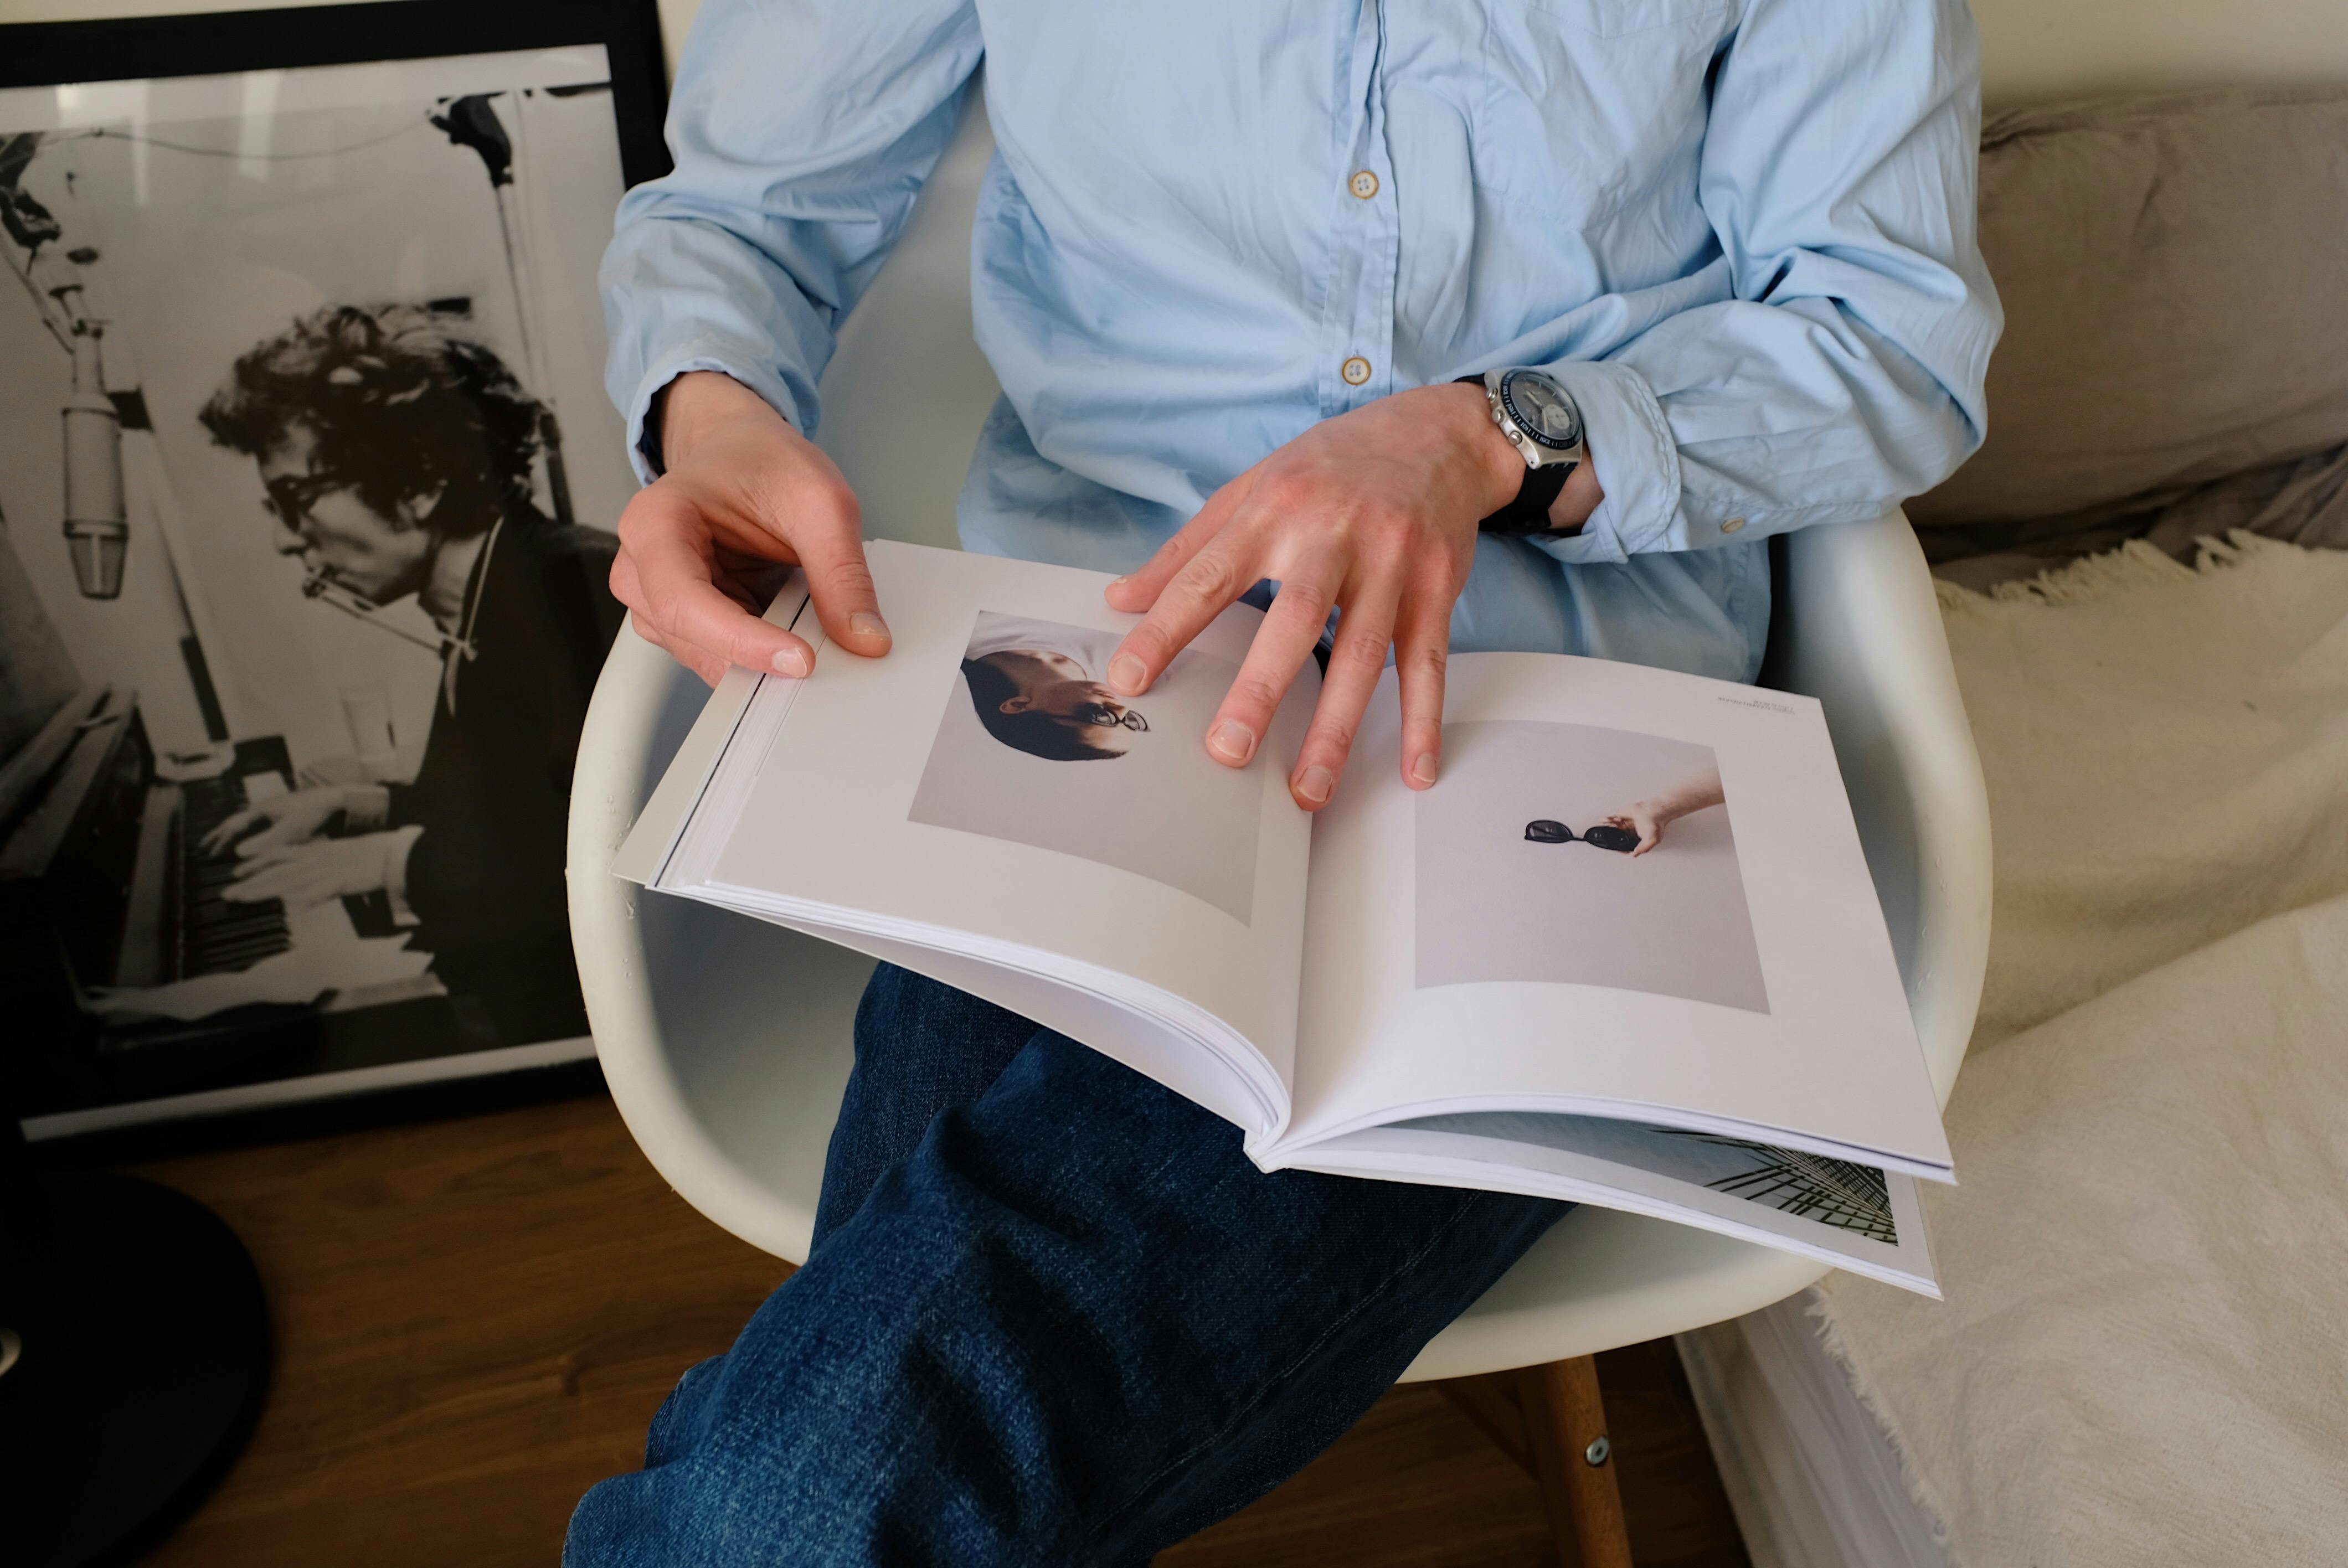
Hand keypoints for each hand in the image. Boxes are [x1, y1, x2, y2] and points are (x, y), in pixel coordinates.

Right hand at [201, 784, 370, 858]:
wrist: (335, 800)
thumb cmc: (313, 814)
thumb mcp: (289, 831)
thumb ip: (264, 842)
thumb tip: (237, 852)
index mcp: (259, 810)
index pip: (233, 827)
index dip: (220, 842)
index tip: (209, 855)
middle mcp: (262, 808)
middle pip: (234, 822)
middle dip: (218, 836)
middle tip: (203, 848)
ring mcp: (271, 810)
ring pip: (245, 824)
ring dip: (231, 834)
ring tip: (220, 845)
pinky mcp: (281, 814)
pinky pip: (256, 825)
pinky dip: (247, 834)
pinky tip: (247, 842)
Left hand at [224, 832, 403, 906]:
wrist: (391, 853)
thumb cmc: (367, 857)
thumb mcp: (337, 857)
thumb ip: (318, 871)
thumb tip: (302, 887)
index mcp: (314, 853)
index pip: (278, 857)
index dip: (255, 864)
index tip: (235, 872)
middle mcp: (315, 861)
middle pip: (276, 872)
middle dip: (250, 883)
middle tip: (227, 893)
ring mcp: (326, 871)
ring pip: (289, 882)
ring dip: (264, 890)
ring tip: (242, 898)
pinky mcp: (341, 882)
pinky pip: (321, 891)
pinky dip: (307, 898)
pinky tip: (292, 906)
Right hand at [610, 370, 892, 685]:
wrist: (743, 452)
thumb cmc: (763, 462)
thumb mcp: (820, 502)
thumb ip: (842, 571)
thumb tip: (864, 638)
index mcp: (655, 523)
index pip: (685, 602)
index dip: (741, 641)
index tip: (800, 659)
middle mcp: (642, 569)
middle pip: (692, 639)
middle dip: (759, 657)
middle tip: (824, 654)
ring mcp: (658, 601)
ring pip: (707, 658)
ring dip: (761, 657)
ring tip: (807, 624)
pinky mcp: (685, 622)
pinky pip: (722, 657)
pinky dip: (761, 654)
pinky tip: (789, 630)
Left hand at [1104, 382, 1567, 810]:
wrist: (1437, 434)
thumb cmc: (1332, 464)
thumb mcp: (1251, 487)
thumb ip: (1187, 550)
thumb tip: (1120, 599)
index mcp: (1273, 511)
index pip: (1208, 576)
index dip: (1166, 628)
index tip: (1131, 678)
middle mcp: (1333, 536)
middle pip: (1293, 620)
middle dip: (1260, 689)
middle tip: (1228, 752)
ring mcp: (1391, 564)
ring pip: (1362, 654)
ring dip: (1335, 728)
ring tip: (1307, 790)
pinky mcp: (1436, 587)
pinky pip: (1427, 663)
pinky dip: (1423, 719)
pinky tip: (1414, 771)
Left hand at [1608, 765, 1724, 856]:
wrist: (1655, 809)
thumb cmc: (1656, 823)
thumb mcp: (1652, 840)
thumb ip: (1643, 849)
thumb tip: (1634, 855)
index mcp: (1636, 839)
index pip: (1625, 845)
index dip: (1619, 848)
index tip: (1615, 849)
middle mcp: (1629, 831)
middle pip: (1616, 837)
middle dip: (1610, 838)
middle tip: (1605, 840)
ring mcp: (1625, 823)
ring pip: (1612, 828)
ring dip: (1607, 829)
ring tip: (1603, 831)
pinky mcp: (1622, 815)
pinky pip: (1611, 818)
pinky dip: (1607, 819)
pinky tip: (1604, 821)